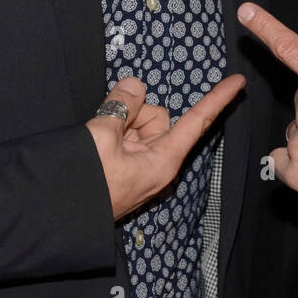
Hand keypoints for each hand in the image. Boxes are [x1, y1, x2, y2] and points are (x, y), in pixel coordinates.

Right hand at [87, 74, 245, 219]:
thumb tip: (135, 85)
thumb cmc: (85, 186)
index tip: (239, 82)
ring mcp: (141, 165)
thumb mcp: (102, 137)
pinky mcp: (127, 167)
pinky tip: (97, 143)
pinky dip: (113, 131)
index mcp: (164, 160)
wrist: (58, 215)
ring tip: (98, 141)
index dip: (217, 99)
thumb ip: (122, 106)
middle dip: (134, 113)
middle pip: (157, 118)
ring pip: (138, 124)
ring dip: (119, 122)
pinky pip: (125, 136)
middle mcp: (158, 163)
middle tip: (108, 127)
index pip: (197, 121)